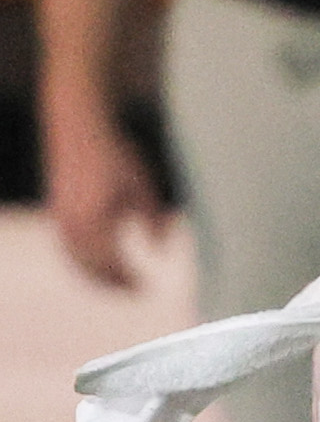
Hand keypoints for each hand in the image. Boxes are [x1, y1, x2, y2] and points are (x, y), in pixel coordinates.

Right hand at [46, 117, 164, 289]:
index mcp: (93, 219)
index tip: (147, 290)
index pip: (109, 264)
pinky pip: (67, 250)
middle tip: (136, 292)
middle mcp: (70, 224)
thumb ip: (153, 219)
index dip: (127, 281)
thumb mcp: (143, 186)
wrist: (78, 129)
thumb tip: (161, 250)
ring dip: (97, 278)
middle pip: (90, 269)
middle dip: (112, 284)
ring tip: (122, 284)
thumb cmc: (116, 156)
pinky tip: (104, 266)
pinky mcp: (56, 214)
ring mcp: (59, 220)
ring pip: (75, 262)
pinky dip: (84, 264)